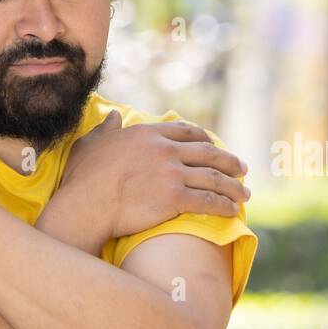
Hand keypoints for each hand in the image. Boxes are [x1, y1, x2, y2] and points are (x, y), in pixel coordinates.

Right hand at [59, 110, 250, 243]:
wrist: (85, 205)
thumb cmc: (82, 177)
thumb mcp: (90, 143)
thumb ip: (106, 129)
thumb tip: (113, 116)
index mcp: (148, 134)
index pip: (188, 131)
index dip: (206, 139)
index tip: (216, 145)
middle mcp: (164, 150)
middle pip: (209, 153)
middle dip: (230, 161)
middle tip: (243, 169)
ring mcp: (171, 173)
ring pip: (213, 178)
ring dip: (234, 186)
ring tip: (245, 193)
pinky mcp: (175, 199)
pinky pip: (209, 201)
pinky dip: (225, 206)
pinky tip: (234, 212)